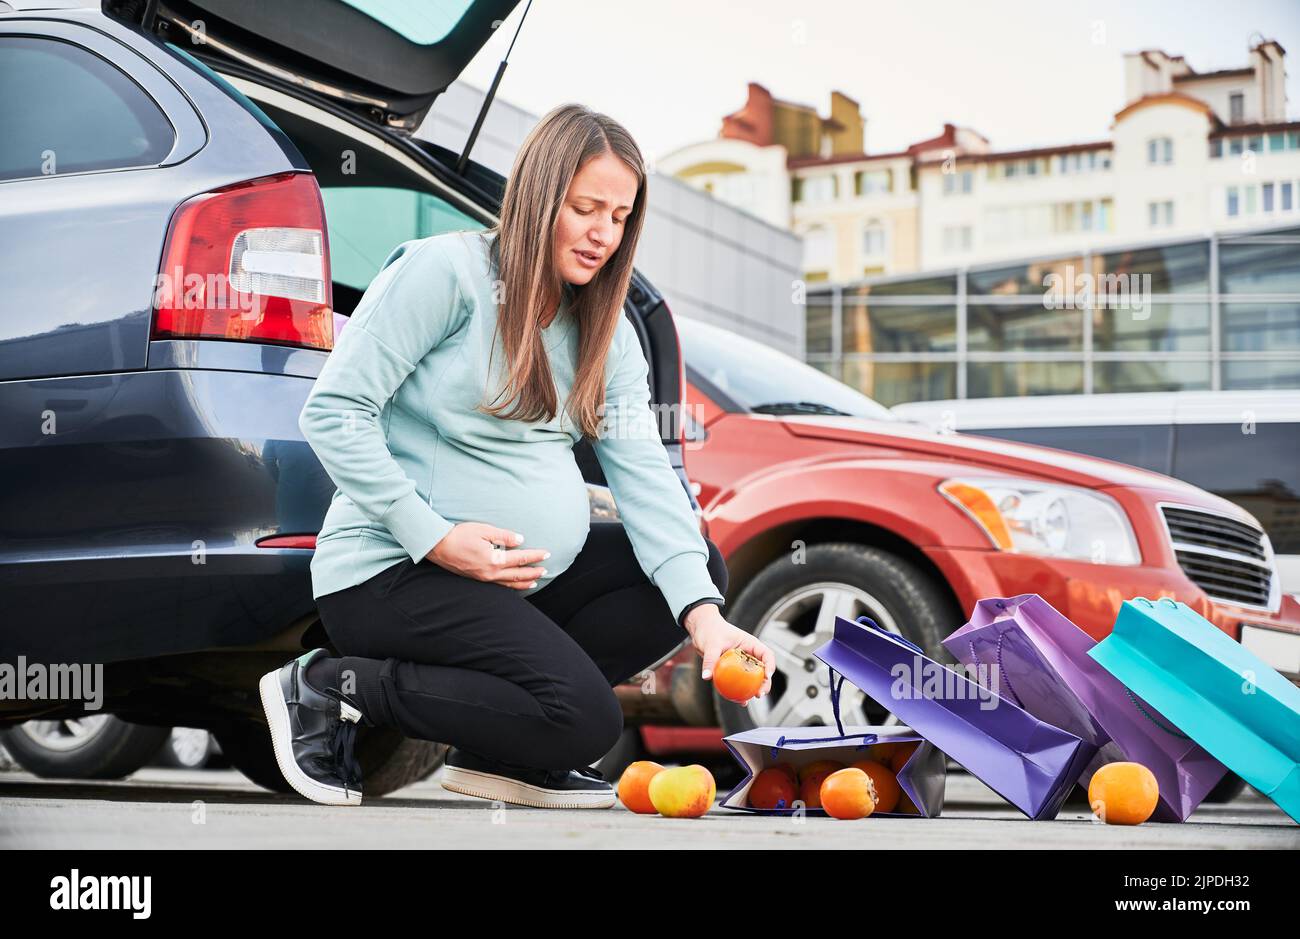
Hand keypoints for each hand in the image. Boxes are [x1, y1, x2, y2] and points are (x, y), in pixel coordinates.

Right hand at [426, 523, 548, 588]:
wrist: (438, 546)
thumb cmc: (460, 535)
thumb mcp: (483, 530)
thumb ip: (504, 536)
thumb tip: (520, 540)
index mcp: (493, 559)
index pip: (520, 558)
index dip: (535, 556)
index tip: (547, 554)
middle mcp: (490, 572)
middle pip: (517, 574)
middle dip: (533, 571)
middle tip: (546, 569)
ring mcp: (484, 578)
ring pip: (509, 583)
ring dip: (524, 582)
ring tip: (535, 580)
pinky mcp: (478, 579)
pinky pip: (499, 585)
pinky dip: (510, 586)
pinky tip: (515, 584)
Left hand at [683, 604, 774, 703]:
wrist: (700, 629)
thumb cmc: (709, 630)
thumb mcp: (711, 644)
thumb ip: (710, 660)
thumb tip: (707, 677)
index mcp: (750, 644)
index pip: (766, 654)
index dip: (770, 665)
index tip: (767, 676)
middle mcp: (748, 654)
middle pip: (762, 670)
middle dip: (764, 683)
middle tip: (759, 694)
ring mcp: (741, 663)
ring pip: (752, 679)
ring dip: (752, 690)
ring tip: (748, 700)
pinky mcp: (732, 670)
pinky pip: (738, 682)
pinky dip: (739, 691)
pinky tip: (738, 701)